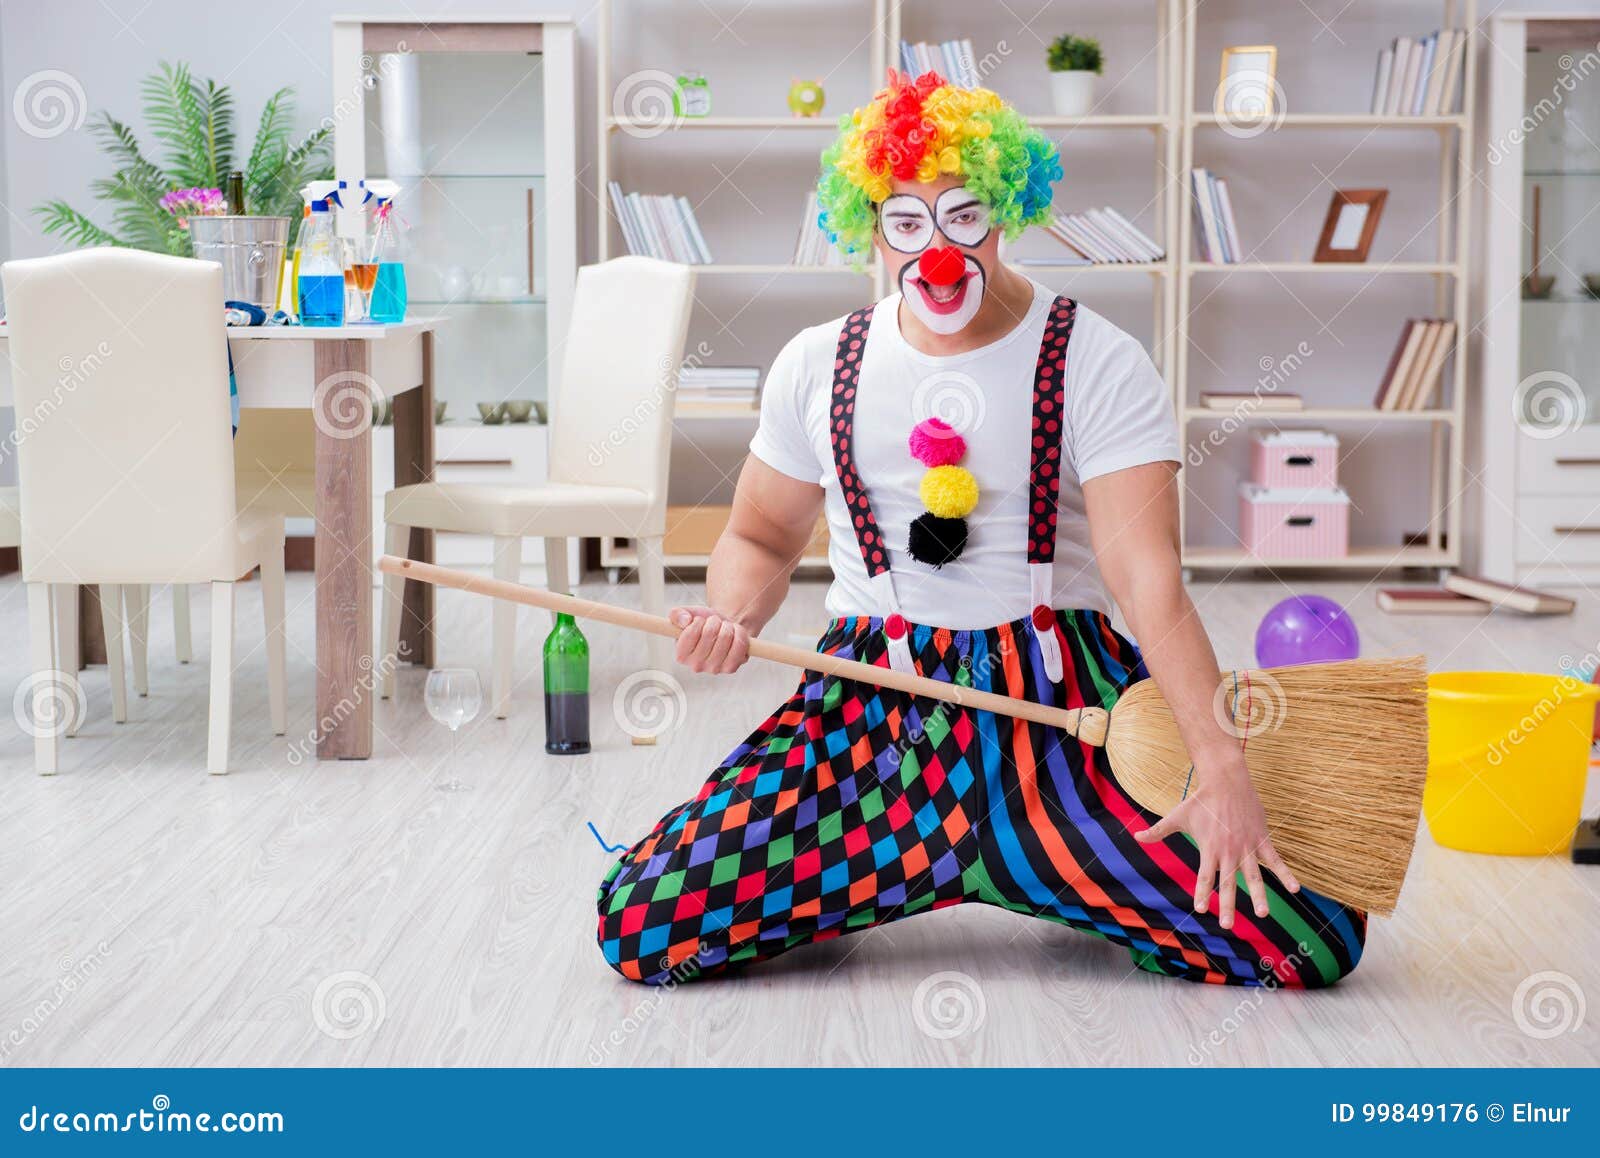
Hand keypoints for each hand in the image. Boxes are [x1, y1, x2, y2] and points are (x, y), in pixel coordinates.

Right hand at [669, 606, 750, 673]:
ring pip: (725, 637)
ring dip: (727, 626)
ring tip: (724, 628)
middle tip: (714, 624)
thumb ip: (677, 614)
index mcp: (681, 655)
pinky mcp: (731, 668)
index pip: (690, 634)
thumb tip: (685, 620)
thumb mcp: (687, 614)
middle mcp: (696, 666)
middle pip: (709, 633)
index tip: (700, 621)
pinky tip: (734, 635)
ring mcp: (714, 669)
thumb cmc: (704, 625)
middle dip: (714, 621)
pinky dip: (739, 633)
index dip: (698, 621)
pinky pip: (739, 645)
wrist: (723, 630)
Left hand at [1133, 756, 1299, 927]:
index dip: (1203, 892)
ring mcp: (1247, 846)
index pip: (1205, 876)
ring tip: (1262, 914)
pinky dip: (1286, 874)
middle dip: (1227, 905)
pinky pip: (1276, 860)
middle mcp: (1229, 850)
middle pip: (1228, 882)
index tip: (1201, 909)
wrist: (1226, 780)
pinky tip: (1296, 890)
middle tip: (1226, 925)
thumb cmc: (1200, 800)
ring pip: (1254, 876)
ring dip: (1258, 896)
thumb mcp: (1177, 816)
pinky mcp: (1262, 838)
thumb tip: (1135, 836)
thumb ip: (1158, 830)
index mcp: (1209, 848)